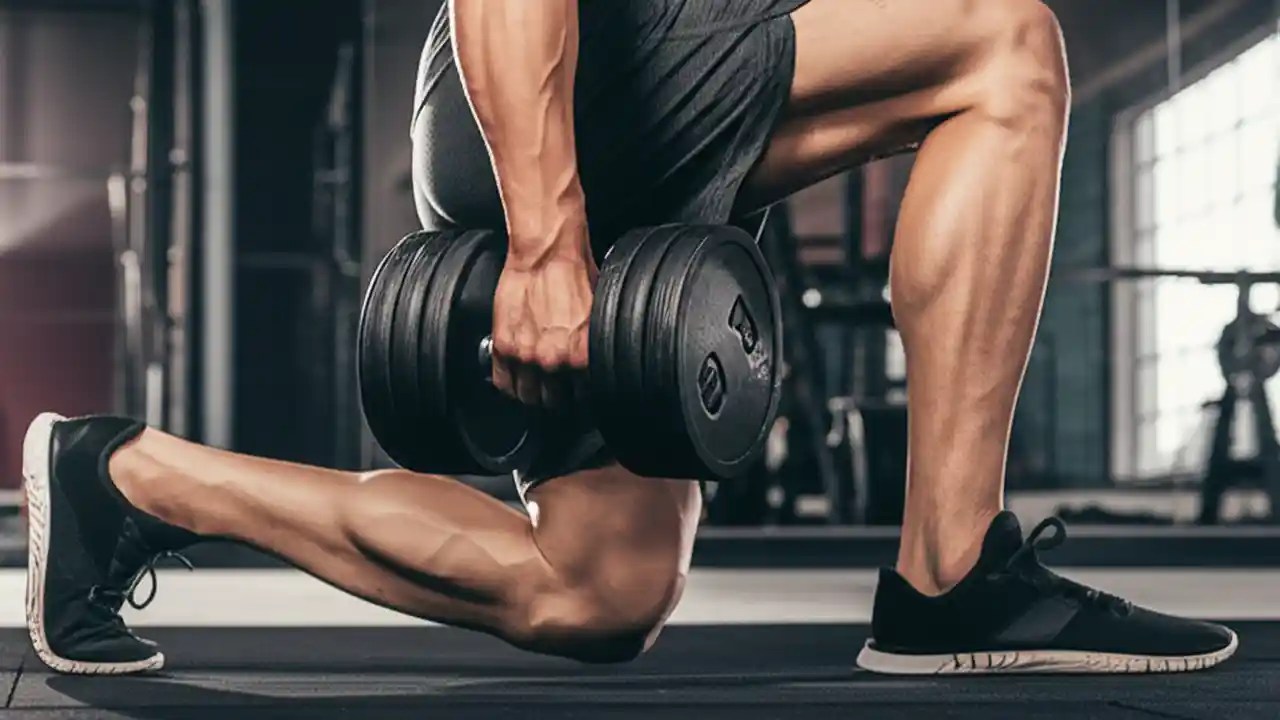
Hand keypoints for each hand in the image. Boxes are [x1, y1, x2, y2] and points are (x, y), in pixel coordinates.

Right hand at [490, 245, 596, 409]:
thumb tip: (590, 365)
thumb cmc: (575, 275)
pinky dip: (509, 384)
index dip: (580, 394)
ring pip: (527, 397)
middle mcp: (553, 362)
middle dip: (557, 396)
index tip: (576, 390)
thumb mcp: (597, 317)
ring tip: (536, 384)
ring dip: (532, 393)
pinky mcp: (502, 346)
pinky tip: (517, 378)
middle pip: (554, 402)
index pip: (583, 397)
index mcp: (582, 358)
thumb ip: (590, 348)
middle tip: (556, 388)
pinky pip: (503, 383)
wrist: (546, 253)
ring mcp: (525, 357)